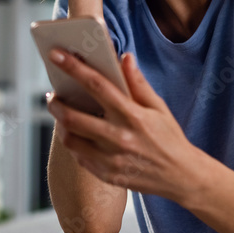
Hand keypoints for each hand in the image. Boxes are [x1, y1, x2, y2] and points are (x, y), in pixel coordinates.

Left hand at [45, 49, 193, 197]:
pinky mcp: (107, 175)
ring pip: (70, 139)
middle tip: (52, 96)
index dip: (74, 68)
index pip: (97, 85)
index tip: (56, 55)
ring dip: (60, 124)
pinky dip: (73, 143)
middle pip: (74, 117)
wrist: (181, 177)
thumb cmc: (169, 138)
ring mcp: (111, 159)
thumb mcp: (158, 107)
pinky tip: (75, 134)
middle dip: (56, 103)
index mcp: (133, 115)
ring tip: (61, 115)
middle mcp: (120, 137)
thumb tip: (124, 57)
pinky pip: (79, 157)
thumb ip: (138, 83)